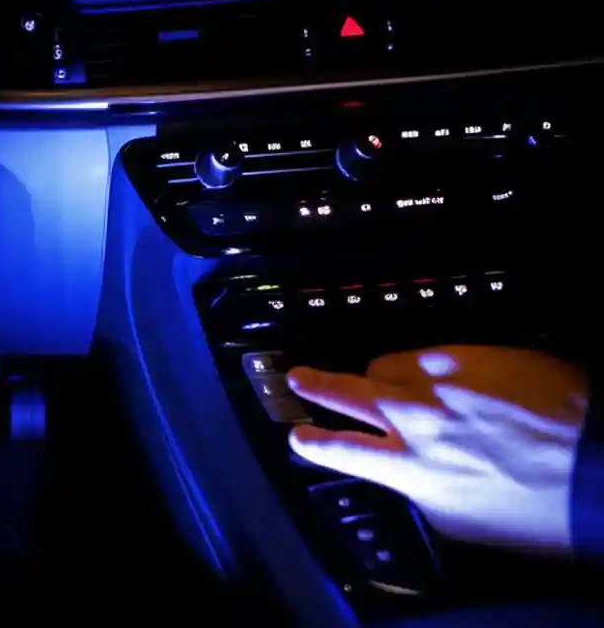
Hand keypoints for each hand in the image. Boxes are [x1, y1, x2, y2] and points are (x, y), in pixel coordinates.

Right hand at [287, 346, 589, 552]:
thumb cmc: (542, 504)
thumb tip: (407, 479)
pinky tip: (426, 369)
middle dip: (315, 385)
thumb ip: (422, 492)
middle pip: (343, 394)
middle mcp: (412, 422)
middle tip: (299, 378)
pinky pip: (421, 353)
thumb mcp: (463, 519)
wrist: (596, 462)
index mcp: (408, 470)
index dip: (312, 442)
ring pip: (381, 368)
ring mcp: (435, 384)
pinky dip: (416, 363)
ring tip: (372, 375)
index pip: (338, 450)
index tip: (299, 436)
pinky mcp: (463, 356)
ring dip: (374, 375)